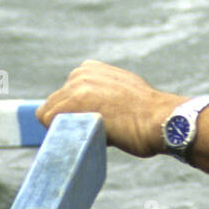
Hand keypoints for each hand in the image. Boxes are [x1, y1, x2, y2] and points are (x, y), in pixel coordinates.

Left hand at [36, 60, 182, 157]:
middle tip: (91, 134)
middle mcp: (79, 74)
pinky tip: (83, 140)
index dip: (74, 115)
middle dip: (66, 122)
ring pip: (48, 116)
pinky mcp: (72, 105)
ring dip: (64, 130)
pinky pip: (49, 123)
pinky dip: (60, 136)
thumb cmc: (146, 114)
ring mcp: (75, 88)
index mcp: (89, 69)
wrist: (160, 119)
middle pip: (53, 105)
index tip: (90, 124)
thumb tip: (89, 111)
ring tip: (90, 136)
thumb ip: (101, 95)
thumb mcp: (122, 91)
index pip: (63, 95)